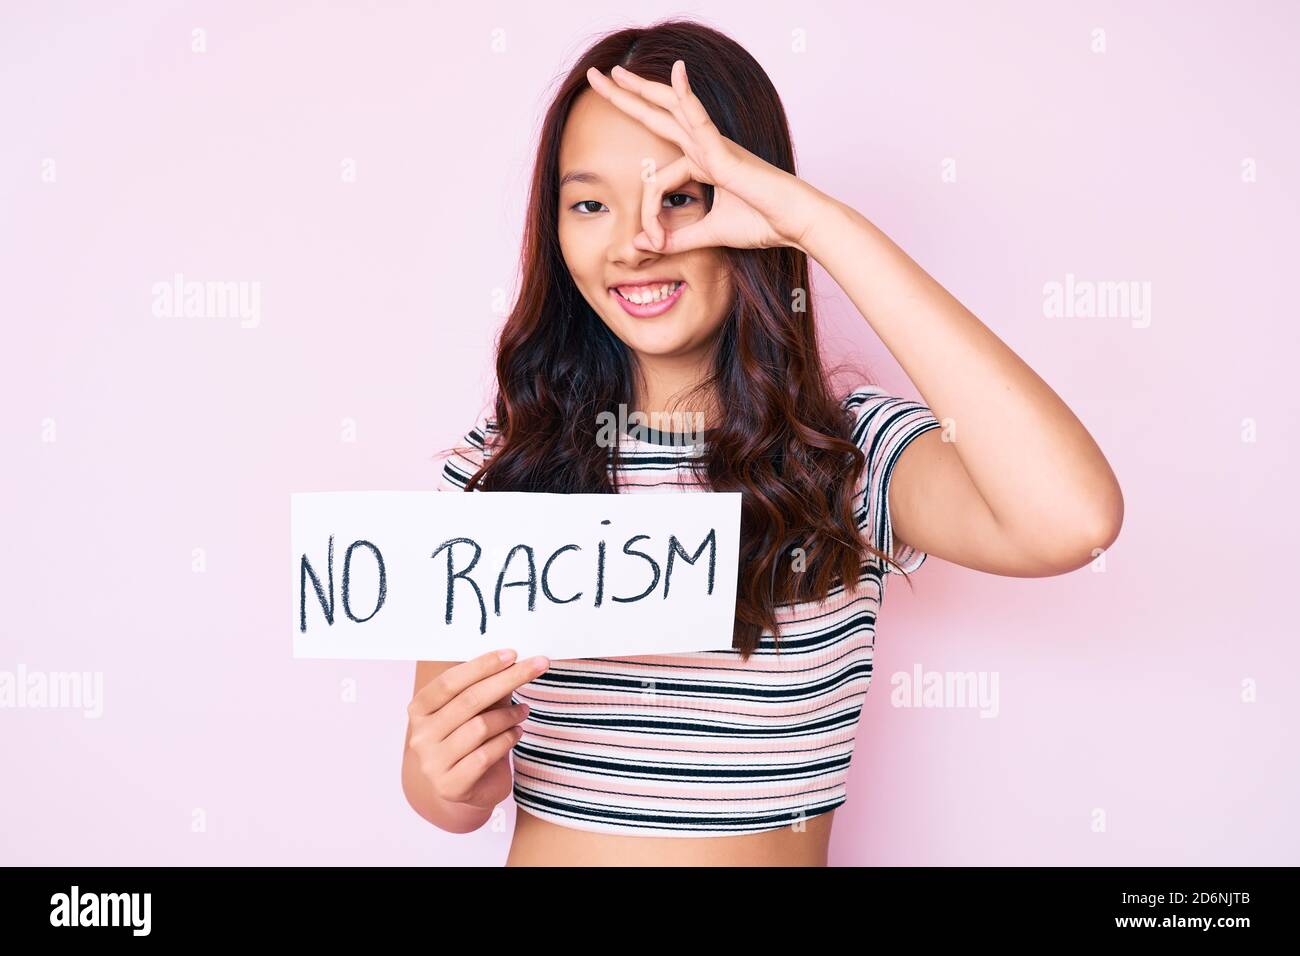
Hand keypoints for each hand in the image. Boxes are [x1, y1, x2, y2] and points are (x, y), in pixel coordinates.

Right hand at [405, 648, 546, 811]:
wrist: (467, 788)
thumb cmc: (471, 739)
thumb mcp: (475, 709)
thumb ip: (487, 687)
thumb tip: (513, 660)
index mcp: (420, 709)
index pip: (451, 681)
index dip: (482, 666)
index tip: (513, 654)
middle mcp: (420, 736)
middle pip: (469, 700)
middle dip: (508, 679)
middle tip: (536, 667)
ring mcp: (432, 764)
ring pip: (480, 727)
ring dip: (510, 714)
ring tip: (524, 710)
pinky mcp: (450, 786)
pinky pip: (485, 755)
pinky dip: (507, 740)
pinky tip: (517, 733)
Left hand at [585, 60, 821, 255]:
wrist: (796, 224)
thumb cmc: (763, 224)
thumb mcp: (709, 235)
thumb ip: (676, 240)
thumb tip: (643, 247)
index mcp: (704, 163)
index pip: (656, 181)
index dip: (645, 214)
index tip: (648, 242)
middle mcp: (706, 147)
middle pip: (658, 115)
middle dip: (626, 98)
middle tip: (597, 77)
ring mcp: (715, 145)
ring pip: (671, 109)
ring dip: (641, 89)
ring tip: (614, 72)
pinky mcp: (725, 152)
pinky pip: (700, 120)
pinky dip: (686, 95)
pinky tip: (676, 71)